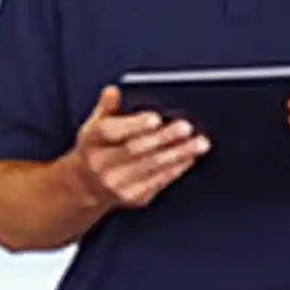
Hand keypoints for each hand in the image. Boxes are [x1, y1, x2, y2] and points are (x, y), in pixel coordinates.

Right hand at [71, 86, 209, 208]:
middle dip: (164, 138)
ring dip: (178, 154)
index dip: (135, 125)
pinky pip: (159, 181)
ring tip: (199, 143)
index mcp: (91, 140)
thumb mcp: (96, 124)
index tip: (156, 118)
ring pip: (152, 167)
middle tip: (186, 127)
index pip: (112, 132)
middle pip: (136, 150)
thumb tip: (112, 91)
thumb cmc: (99, 148)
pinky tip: (189, 157)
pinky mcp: (134, 198)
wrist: (90, 186)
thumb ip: (107, 107)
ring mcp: (117, 184)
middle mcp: (101, 164)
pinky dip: (176, 168)